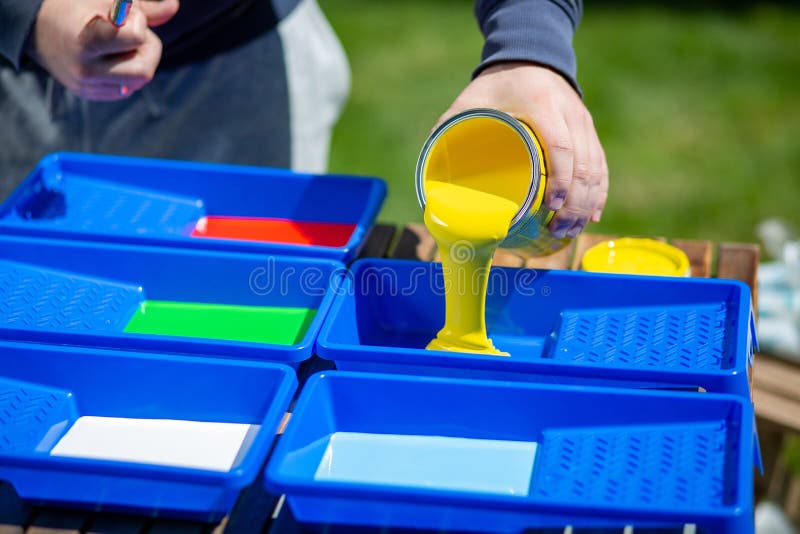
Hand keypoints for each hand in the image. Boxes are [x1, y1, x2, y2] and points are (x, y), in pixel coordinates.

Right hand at [27, 0, 178, 100]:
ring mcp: (88, 86)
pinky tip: (112, 57)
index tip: (124, 15)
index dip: (138, 24)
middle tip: (130, 32)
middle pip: (145, 69)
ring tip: (120, 44)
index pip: (135, 38)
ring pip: (139, 81)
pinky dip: (129, 72)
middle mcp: (85, 69)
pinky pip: (128, 88)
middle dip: (147, 48)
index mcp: (86, 40)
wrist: (38, 28)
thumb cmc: (76, 7)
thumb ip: (143, 7)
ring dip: (140, 60)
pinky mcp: (91, 94)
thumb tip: (174, 7)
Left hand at [437, 62, 608, 237]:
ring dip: (587, 202)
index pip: (561, 145)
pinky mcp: (589, 130)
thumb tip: (429, 177)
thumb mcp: (469, 101)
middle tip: (558, 230)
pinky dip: (598, 191)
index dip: (561, 179)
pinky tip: (591, 214)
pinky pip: (600, 164)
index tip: (551, 206)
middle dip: (575, 202)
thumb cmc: (495, 85)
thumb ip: (448, 131)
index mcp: (542, 105)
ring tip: (570, 231)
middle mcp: (570, 113)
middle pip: (584, 164)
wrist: (529, 56)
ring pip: (595, 167)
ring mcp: (583, 122)